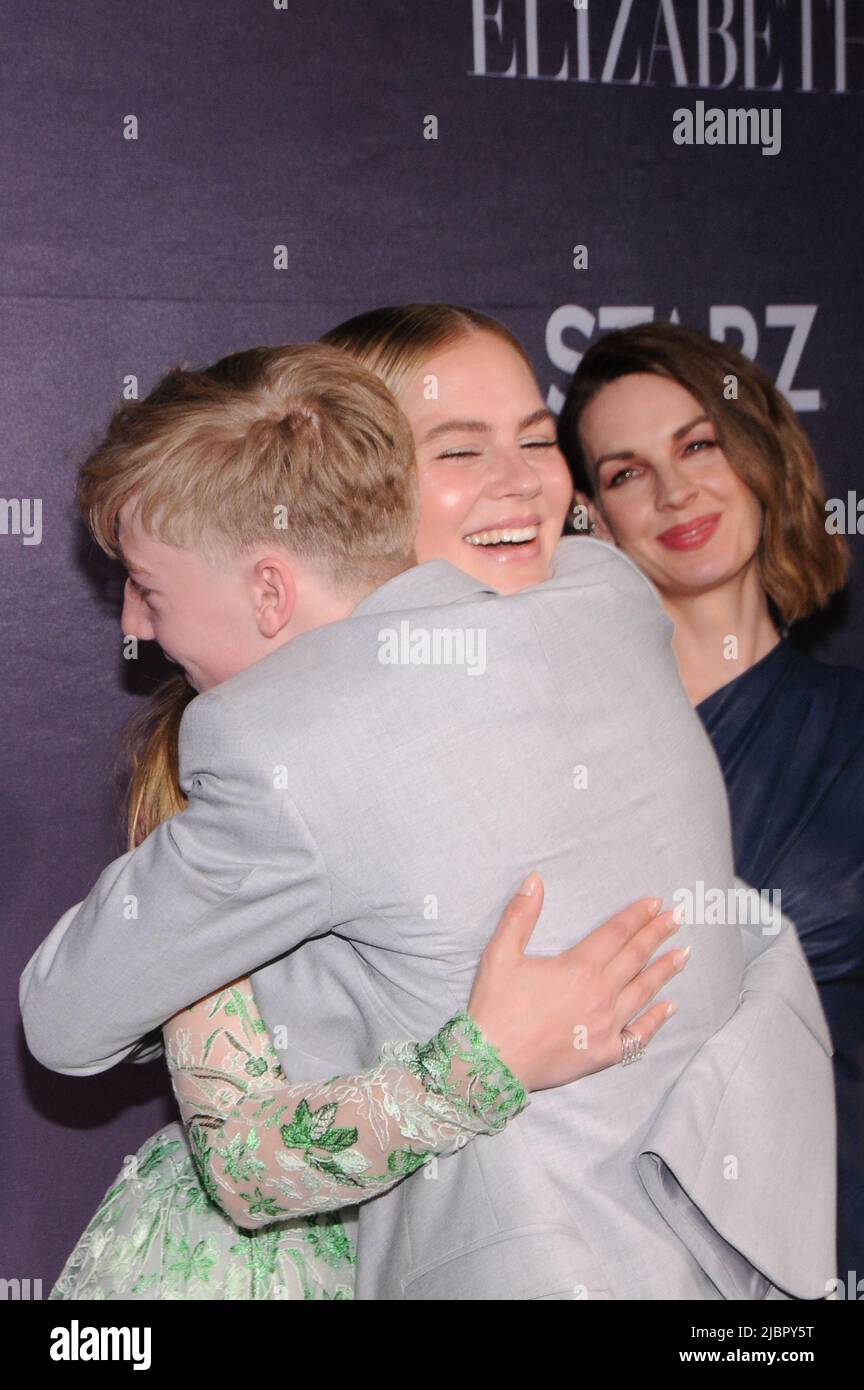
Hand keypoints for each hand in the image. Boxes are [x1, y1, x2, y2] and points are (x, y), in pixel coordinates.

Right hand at [466, 874, 688, 1091]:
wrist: (492, 1062)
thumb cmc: (495, 1006)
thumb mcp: (500, 953)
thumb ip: (520, 915)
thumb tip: (535, 879)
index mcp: (578, 967)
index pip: (616, 933)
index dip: (636, 916)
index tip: (655, 902)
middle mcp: (600, 993)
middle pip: (635, 957)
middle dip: (658, 934)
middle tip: (678, 918)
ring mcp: (606, 1025)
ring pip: (643, 991)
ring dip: (664, 970)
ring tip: (684, 955)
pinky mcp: (605, 1053)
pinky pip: (639, 1034)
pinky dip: (656, 1020)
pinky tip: (669, 1007)